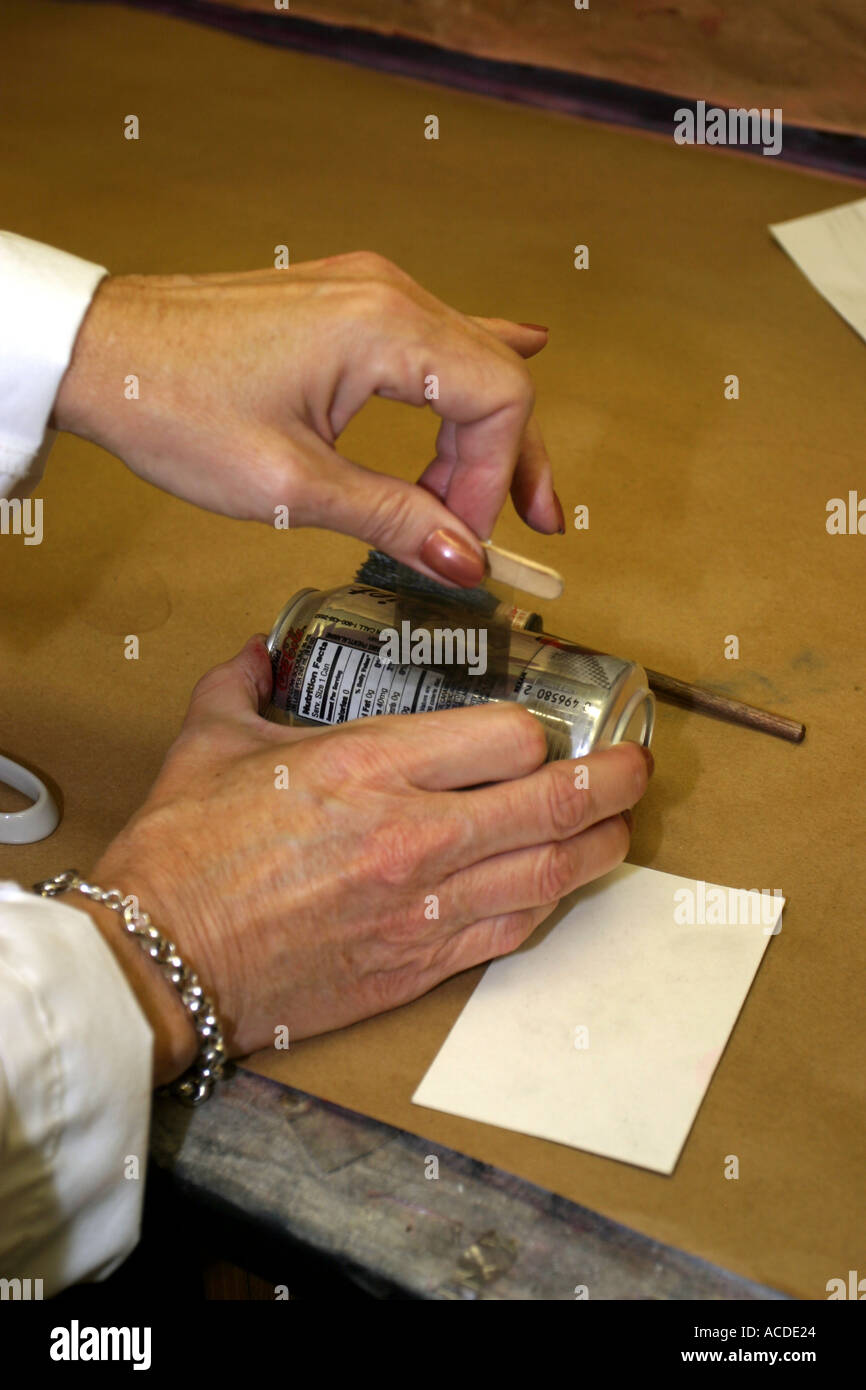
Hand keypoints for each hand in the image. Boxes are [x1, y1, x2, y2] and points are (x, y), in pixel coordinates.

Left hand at [52, 252, 560, 586]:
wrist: (98, 354)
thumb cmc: (173, 404)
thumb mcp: (291, 486)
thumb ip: (391, 518)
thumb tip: (463, 559)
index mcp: (384, 328)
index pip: (498, 399)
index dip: (496, 479)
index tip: (467, 541)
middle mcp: (387, 294)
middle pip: (495, 376)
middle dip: (511, 461)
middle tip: (530, 530)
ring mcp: (365, 290)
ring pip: (466, 361)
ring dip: (485, 431)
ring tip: (499, 495)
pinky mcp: (342, 303)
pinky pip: (430, 340)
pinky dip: (461, 382)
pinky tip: (520, 350)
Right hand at [80, 638, 651, 1086]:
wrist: (160, 961)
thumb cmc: (183, 854)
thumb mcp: (209, 742)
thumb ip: (246, 680)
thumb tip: (260, 649)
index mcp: (371, 767)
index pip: (508, 737)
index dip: (538, 728)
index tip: (542, 725)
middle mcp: (415, 837)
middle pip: (557, 804)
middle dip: (614, 781)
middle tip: (634, 766)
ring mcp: (424, 910)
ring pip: (553, 875)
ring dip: (601, 846)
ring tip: (619, 825)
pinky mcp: (418, 967)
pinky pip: (513, 931)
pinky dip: (549, 904)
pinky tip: (557, 886)